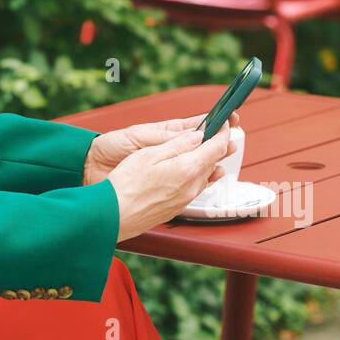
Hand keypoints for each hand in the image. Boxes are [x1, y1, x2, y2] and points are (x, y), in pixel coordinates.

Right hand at [108, 123, 235, 241]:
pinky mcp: (178, 207)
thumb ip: (177, 144)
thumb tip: (198, 136)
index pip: (217, 147)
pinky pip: (196, 188)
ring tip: (204, 149)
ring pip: (206, 176)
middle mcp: (192, 186)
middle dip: (218, 145)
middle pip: (214, 162)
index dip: (223, 132)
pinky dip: (197, 175)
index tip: (224, 124)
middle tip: (217, 132)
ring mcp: (186, 199)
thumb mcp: (150, 154)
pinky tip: (189, 170)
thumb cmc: (127, 184)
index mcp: (187, 168)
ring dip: (208, 161)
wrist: (115, 215)